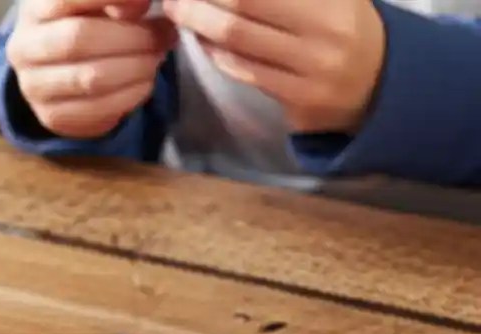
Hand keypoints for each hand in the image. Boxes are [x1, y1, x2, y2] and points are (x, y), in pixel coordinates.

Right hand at [7, 0, 176, 138]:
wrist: (57, 66)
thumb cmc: (85, 22)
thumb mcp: (96, 2)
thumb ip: (115, 0)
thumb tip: (137, 6)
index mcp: (34, 9)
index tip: (146, 1)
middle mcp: (23, 48)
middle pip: (78, 39)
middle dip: (132, 37)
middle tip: (164, 35)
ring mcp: (33, 86)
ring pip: (90, 79)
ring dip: (137, 68)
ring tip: (157, 57)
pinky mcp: (51, 117)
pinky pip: (96, 110)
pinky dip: (131, 95)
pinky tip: (144, 81)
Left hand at [162, 0, 386, 133]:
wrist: (383, 86)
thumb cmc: (347, 27)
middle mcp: (325, 28)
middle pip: (244, 6)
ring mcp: (311, 66)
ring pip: (239, 40)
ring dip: (200, 23)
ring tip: (178, 10)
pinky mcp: (297, 97)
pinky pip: (244, 70)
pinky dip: (216, 53)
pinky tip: (202, 40)